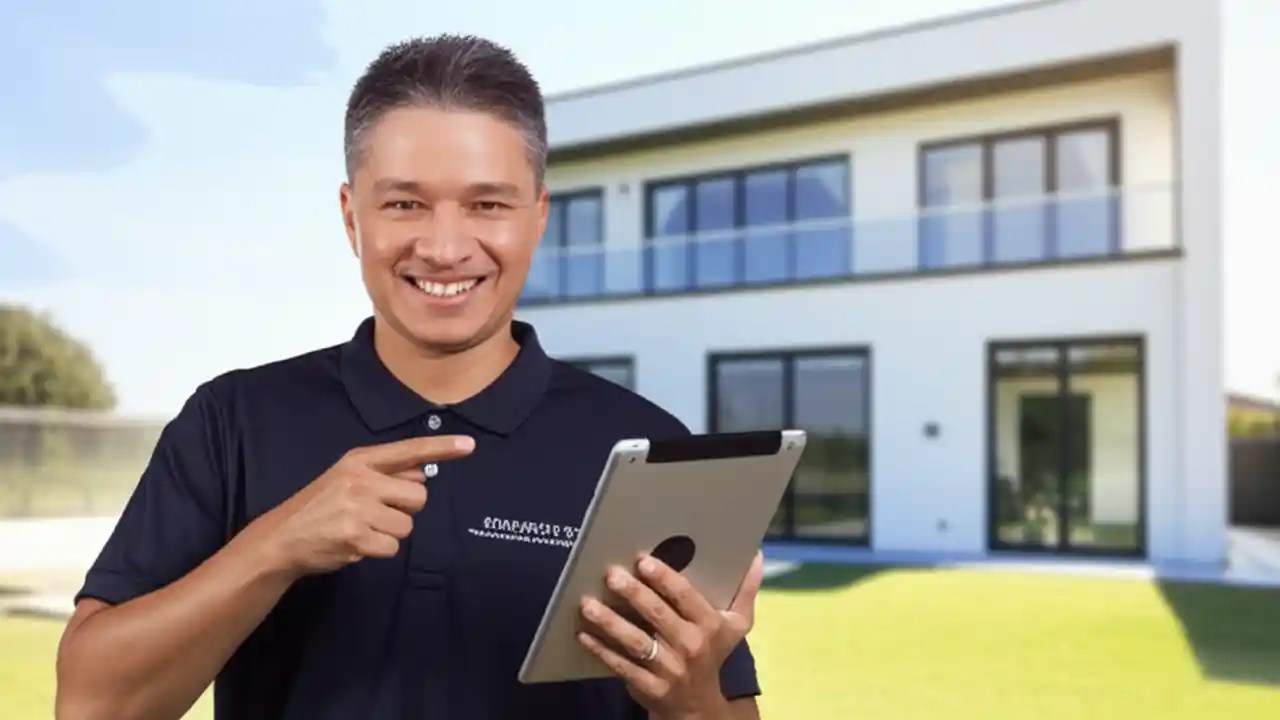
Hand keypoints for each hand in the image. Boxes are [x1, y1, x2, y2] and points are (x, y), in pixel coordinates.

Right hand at [251, 435, 474, 576]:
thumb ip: (385, 473)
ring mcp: (358, 507)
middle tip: (374, 513)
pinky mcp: (356, 536)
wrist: (281, 538)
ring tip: (361, 529)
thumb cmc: (320, 507)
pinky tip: (355, 543)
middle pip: (418, 495)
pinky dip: (378, 550)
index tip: (469, 445)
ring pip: (407, 525)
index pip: (409, 451)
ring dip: (389, 533)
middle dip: (404, 509)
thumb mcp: (347, 477)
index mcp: (360, 460)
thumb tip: (424, 470)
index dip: (441, 448)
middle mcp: (361, 479)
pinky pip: (392, 546)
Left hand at [577, 551, 764, 718]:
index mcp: (711, 626)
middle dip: (633, 593)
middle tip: (610, 574)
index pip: (686, 596)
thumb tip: (757, 555)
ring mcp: (669, 669)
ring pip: (635, 641)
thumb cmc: (713, 654)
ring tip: (588, 603)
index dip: (664, 578)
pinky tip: (583, 634)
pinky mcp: (648, 687)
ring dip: (610, 621)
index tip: (642, 561)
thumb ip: (745, 590)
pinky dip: (601, 650)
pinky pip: (621, 665)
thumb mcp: (736, 625)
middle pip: (657, 615)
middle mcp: (691, 646)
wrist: (700, 706)